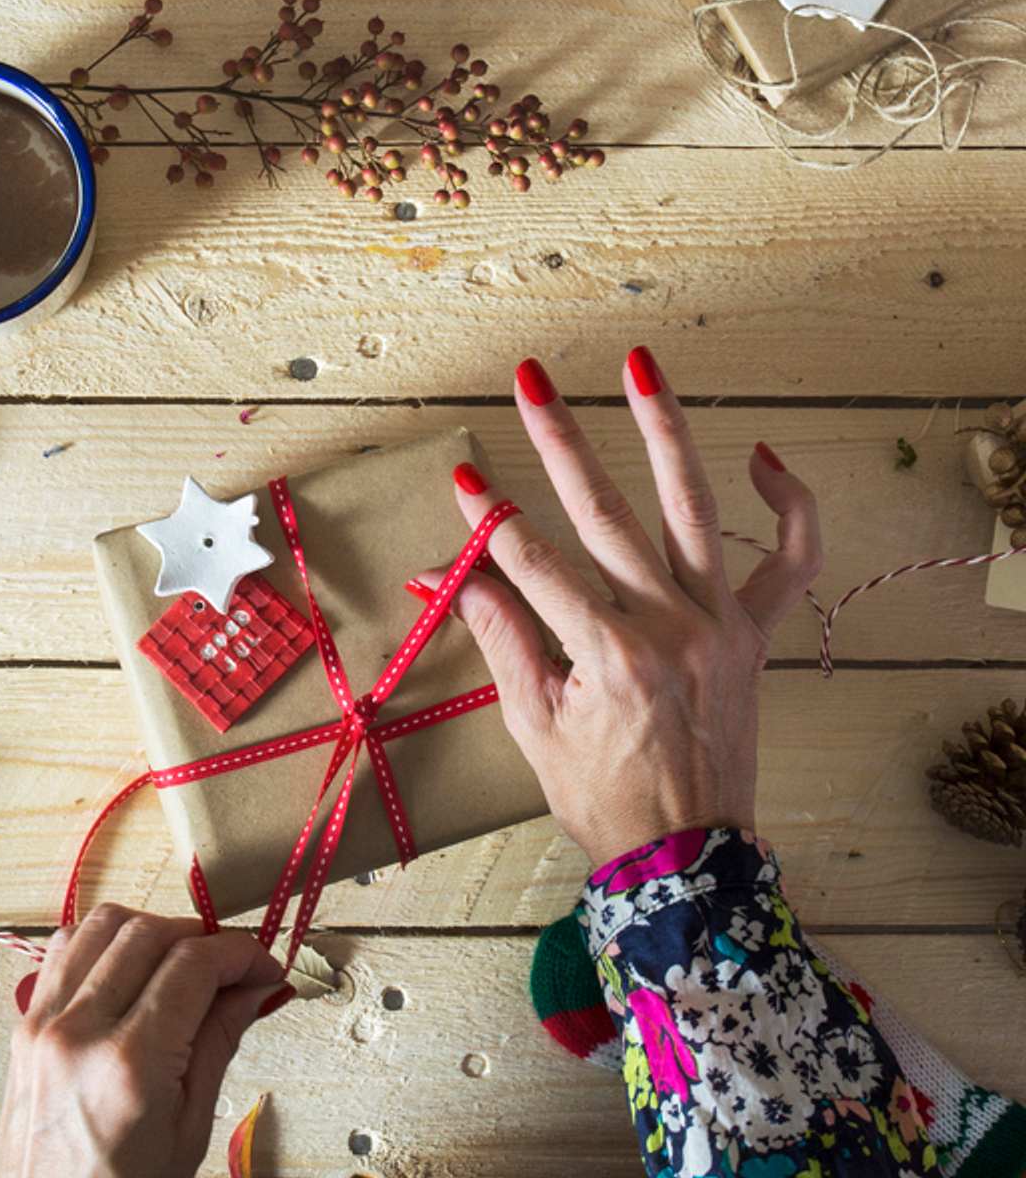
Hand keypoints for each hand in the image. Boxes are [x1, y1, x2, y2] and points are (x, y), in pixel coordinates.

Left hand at [0, 904, 288, 1177]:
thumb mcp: (188, 1133)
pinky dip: (104, 942)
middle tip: (232, 967)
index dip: (239, 953)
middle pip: (149, 932)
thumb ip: (219, 1044)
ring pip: (102, 924)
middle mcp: (78, 1033)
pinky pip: (64, 950)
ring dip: (152, 929)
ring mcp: (41, 1024)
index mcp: (128, 1068)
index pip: (192, 966)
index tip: (264, 965)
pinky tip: (131, 969)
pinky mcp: (23, 1025)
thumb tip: (255, 987)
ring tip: (182, 964)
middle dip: (201, 937)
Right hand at [418, 347, 820, 867]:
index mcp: (609, 655)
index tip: (461, 479)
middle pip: (603, 513)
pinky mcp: (755, 635)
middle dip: (558, 440)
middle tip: (530, 380)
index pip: (532, 563)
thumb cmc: (603, 798)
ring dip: (663, 431)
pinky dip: (789, 509)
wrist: (688, 863)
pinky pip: (791, 563)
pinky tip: (764, 456)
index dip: (489, 521)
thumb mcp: (533, 723)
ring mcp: (721, 624)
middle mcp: (671, 626)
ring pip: (693, 508)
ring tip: (640, 368)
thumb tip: (442, 577)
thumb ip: (497, 636)